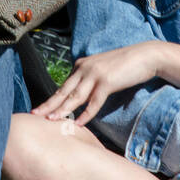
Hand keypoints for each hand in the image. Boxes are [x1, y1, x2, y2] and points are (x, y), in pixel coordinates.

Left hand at [33, 41, 158, 126]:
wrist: (145, 56)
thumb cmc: (125, 66)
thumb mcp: (103, 71)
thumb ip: (90, 80)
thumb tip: (80, 97)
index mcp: (81, 65)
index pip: (63, 86)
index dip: (52, 99)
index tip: (40, 110)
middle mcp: (84, 68)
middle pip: (63, 91)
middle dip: (48, 105)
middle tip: (34, 115)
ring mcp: (95, 74)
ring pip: (75, 97)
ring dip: (62, 110)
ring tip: (50, 121)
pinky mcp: (107, 81)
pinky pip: (94, 102)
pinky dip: (86, 114)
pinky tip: (78, 123)